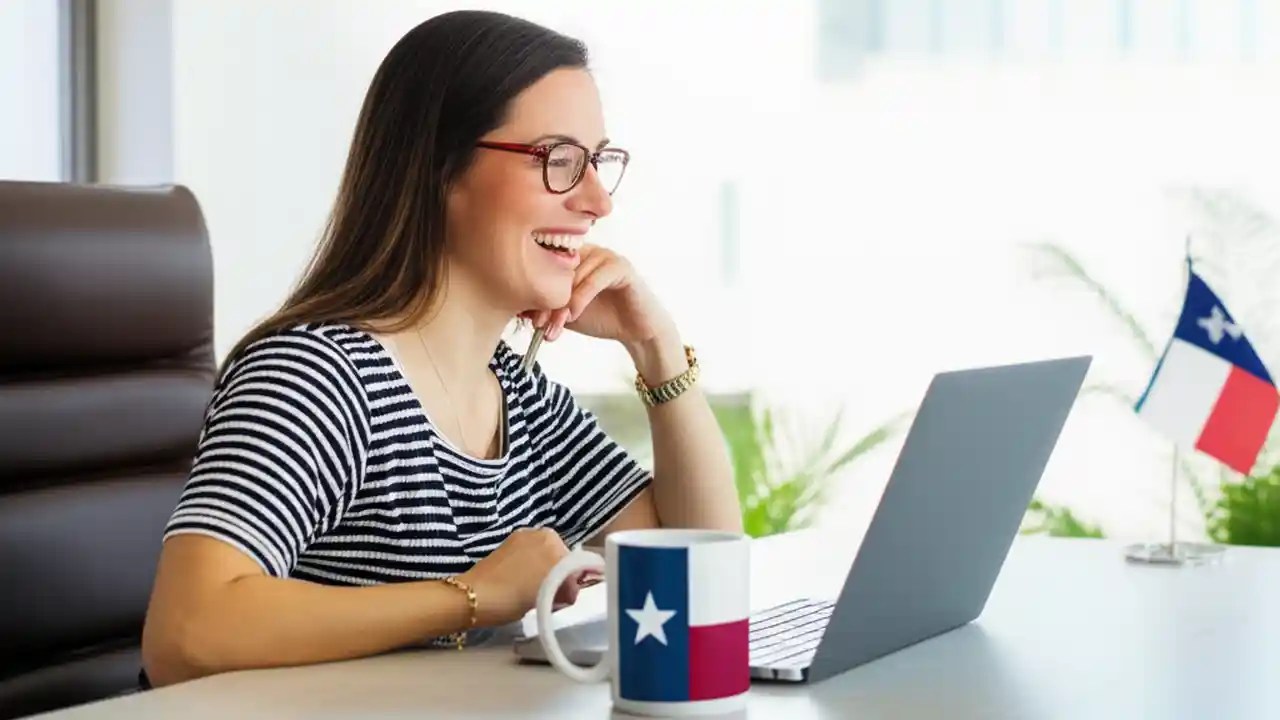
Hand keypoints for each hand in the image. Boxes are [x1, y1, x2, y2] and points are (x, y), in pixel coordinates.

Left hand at [459, 528, 586, 625]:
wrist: (473, 597)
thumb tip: (568, 589)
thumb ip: (566, 586)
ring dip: (545, 577)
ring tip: (535, 596)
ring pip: (545, 560)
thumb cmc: (513, 596)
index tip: (563, 602)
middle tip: (550, 601)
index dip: (572, 586)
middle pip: (560, 559)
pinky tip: (523, 588)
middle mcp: (538, 533)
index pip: (575, 564)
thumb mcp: (547, 594)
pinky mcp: (507, 547)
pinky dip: (531, 573)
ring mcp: (521, 538)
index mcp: (552, 539)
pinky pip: (530, 561)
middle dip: (559, 579)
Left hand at [521, 244, 675, 347]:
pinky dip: (581, 298)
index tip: (528, 318)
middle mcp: (588, 251)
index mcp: (573, 257)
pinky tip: (574, 315)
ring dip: (562, 303)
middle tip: (539, 325)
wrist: (635, 332)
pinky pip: (595, 278)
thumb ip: (546, 306)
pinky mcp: (621, 266)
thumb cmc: (602, 318)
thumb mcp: (566, 313)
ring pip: (574, 276)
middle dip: (547, 300)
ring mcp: (605, 256)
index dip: (535, 291)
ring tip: (556, 326)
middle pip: (558, 270)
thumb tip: (517, 308)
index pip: (546, 266)